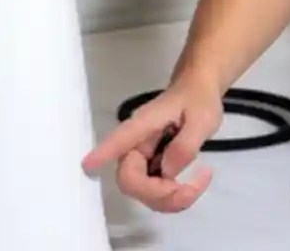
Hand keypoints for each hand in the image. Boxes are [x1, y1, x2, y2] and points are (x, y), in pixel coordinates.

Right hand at [80, 76, 222, 212]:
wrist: (198, 90)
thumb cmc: (199, 99)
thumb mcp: (202, 120)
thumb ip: (184, 146)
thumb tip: (166, 172)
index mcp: (143, 126)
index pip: (119, 141)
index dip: (103, 154)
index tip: (87, 167)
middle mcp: (136, 144)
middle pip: (130, 179)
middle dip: (158, 194)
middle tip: (190, 188)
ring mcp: (142, 157)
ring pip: (140, 191)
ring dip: (167, 199)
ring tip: (197, 185)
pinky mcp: (150, 166)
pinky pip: (153, 191)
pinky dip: (171, 197)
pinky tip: (191, 186)